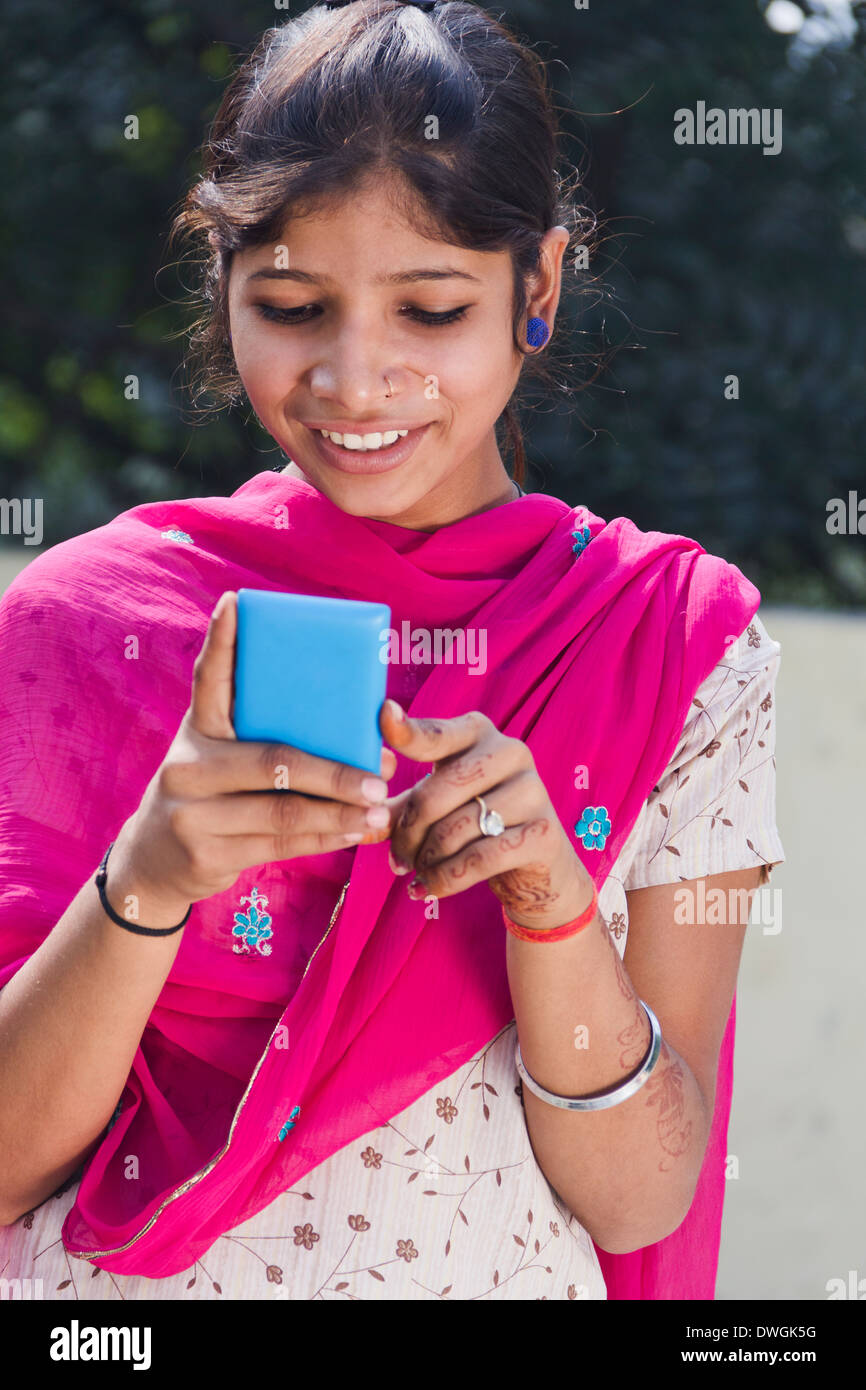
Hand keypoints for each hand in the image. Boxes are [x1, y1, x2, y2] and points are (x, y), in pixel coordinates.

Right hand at [113, 592, 397, 916]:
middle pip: (274, 760)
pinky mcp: (207, 853)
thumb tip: (366, 743)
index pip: (207, 680)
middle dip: (335, 771)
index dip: (221, 641)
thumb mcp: (217, 760)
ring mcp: (194, 813)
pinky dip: (325, 838)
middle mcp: (188, 767)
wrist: (151, 862)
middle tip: (380, 774)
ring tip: (379, 806)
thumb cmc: (208, 797)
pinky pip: (280, 843)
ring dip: (340, 811)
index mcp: (197, 731)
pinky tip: (355, 830)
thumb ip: (265, 741)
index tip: (234, 602)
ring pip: (284, 810)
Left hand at [379, 699, 594, 931]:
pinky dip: (445, 879)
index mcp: (479, 734)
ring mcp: (532, 790)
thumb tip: (363, 814)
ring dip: (425, 859)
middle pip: (437, 791)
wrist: (538, 864)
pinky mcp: (544, 832)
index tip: (383, 715)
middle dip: (408, 832)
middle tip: (396, 859)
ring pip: (455, 829)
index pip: (436, 733)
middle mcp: (510, 752)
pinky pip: (479, 859)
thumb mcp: (439, 807)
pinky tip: (428, 888)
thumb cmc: (477, 824)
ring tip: (415, 873)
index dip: (408, 730)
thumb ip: (403, 805)